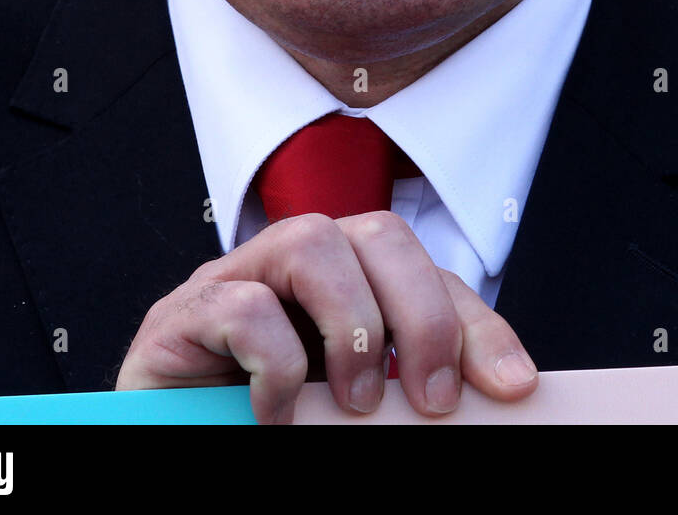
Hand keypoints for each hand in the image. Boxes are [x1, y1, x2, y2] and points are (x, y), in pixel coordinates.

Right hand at [115, 211, 538, 422]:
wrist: (165, 441)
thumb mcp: (350, 408)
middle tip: (434, 400)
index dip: (476, 323)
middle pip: (376, 235)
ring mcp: (233, 282)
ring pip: (311, 241)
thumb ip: (402, 393)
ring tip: (357, 402)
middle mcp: (291, 269)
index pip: (427, 274)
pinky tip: (279, 414)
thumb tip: (493, 399)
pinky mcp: (180, 318)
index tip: (513, 384)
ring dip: (350, 323)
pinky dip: (276, 362)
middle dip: (421, 313)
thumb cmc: (259, 428)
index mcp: (344, 287)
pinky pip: (239, 304)